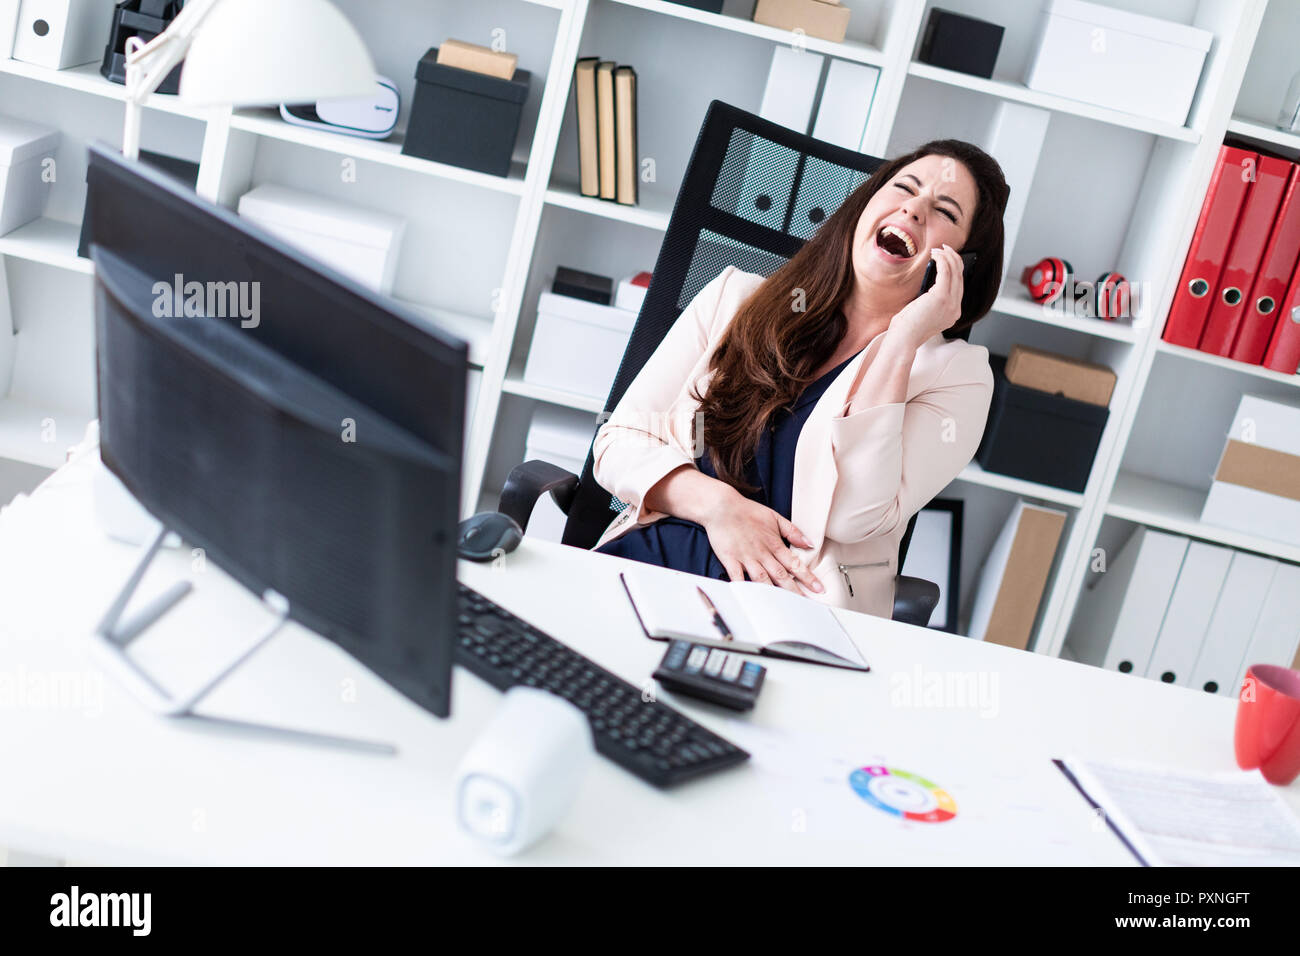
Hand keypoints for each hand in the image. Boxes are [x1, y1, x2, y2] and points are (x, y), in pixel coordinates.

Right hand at [702, 493, 824, 595]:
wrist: (721, 506)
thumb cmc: (747, 511)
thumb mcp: (774, 517)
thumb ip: (792, 531)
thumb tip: (809, 543)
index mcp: (774, 544)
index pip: (795, 564)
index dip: (808, 577)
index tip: (819, 588)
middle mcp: (762, 553)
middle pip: (781, 575)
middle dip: (795, 591)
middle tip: (806, 604)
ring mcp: (746, 557)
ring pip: (762, 579)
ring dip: (773, 593)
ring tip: (783, 607)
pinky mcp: (730, 560)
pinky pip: (738, 577)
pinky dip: (744, 588)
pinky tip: (749, 599)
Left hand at [889, 244, 964, 346]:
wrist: (903, 339)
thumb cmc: (907, 327)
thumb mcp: (924, 311)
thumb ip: (932, 299)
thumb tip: (933, 282)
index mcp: (952, 313)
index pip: (959, 286)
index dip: (955, 269)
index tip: (947, 258)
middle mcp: (955, 309)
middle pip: (960, 276)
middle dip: (953, 259)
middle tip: (943, 248)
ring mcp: (951, 303)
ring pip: (956, 272)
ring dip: (947, 257)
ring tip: (937, 249)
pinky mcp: (942, 297)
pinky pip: (946, 272)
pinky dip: (941, 260)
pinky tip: (934, 255)